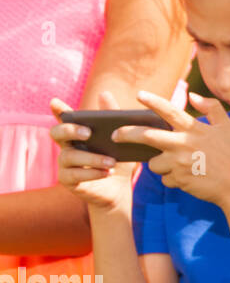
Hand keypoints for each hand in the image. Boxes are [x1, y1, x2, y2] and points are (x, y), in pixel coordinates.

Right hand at [49, 92, 135, 211]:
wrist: (118, 188)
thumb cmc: (117, 159)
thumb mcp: (120, 140)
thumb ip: (113, 118)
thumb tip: (104, 94)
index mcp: (78, 134)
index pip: (64, 119)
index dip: (58, 111)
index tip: (55, 102)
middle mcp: (66, 146)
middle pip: (56, 133)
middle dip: (70, 130)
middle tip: (88, 132)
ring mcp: (64, 164)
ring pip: (68, 156)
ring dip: (92, 157)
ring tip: (112, 161)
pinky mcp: (67, 180)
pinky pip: (74, 174)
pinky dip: (92, 172)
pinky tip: (107, 173)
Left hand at [113, 89, 229, 207]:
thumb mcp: (227, 126)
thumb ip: (211, 107)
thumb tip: (192, 96)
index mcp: (194, 129)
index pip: (170, 111)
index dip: (153, 101)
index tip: (139, 94)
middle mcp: (184, 144)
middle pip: (146, 136)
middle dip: (126, 134)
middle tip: (115, 134)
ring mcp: (179, 163)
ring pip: (153, 162)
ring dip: (160, 164)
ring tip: (180, 166)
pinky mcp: (178, 179)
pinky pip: (165, 178)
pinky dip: (172, 178)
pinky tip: (188, 178)